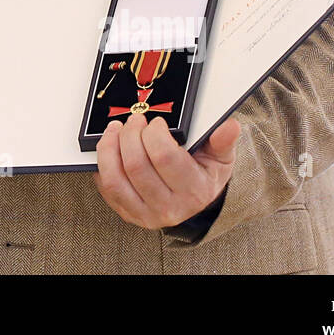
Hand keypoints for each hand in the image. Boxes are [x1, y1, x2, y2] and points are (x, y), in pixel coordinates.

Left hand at [95, 114, 240, 229]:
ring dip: (109, 148)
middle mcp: (169, 208)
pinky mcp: (127, 213)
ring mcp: (145, 214)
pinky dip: (103, 164)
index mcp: (194, 191)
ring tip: (116, 130)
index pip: (164, 157)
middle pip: (136, 165)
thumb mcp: (220, 158)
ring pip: (115, 179)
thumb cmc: (205, 174)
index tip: (157, 122)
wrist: (196, 202)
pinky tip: (110, 149)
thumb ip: (223, 141)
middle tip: (135, 120)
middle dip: (130, 134)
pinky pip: (106, 188)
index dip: (155, 133)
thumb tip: (230, 126)